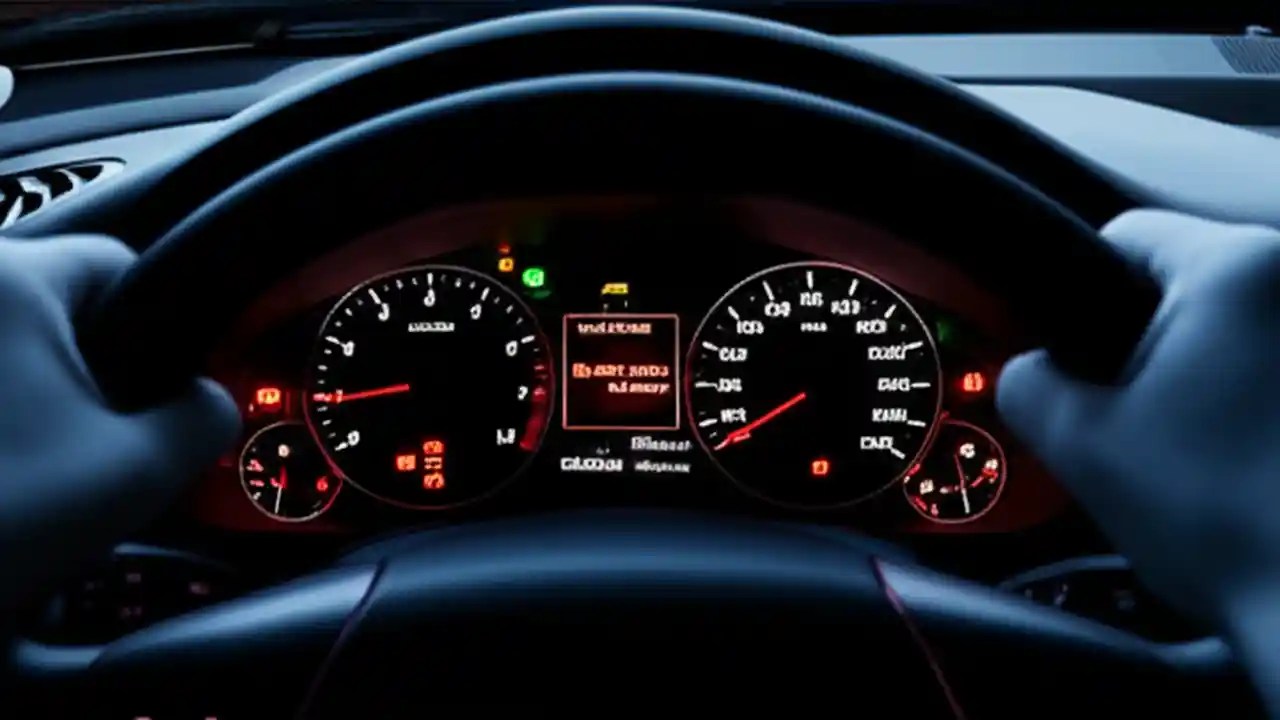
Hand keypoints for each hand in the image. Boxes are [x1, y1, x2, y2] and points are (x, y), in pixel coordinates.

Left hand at [0, 235, 237, 619]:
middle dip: (86, 380)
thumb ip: (201, 422)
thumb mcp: (129, 476)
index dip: (161, 332)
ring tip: (26, 476)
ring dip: (26, 406)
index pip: (121, 265)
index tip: (159, 392)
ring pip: (5, 355)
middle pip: (57, 312)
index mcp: (10, 280)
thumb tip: (212, 403)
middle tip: (88, 452)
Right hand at [998, 210, 1279, 711]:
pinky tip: (1227, 465)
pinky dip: (1241, 405)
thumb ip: (1026, 384)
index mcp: (1233, 270)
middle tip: (1118, 420)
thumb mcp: (1081, 445)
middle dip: (1136, 350)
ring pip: (1228, 335)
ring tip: (1178, 453)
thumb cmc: (1224, 520)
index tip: (1058, 350)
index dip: (1067, 295)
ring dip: (1193, 380)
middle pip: (1178, 288)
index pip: (1118, 237)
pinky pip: (1266, 371)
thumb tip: (1025, 373)